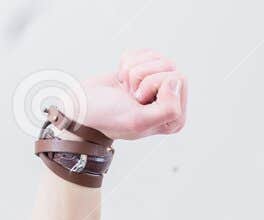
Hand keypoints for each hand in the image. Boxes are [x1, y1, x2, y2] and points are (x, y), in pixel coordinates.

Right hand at [67, 49, 186, 140]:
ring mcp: (158, 85)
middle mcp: (172, 101)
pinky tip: (122, 80)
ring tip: (125, 87)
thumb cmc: (108, 117)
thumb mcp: (139, 121)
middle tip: (130, 93)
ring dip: (133, 70)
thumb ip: (168, 109)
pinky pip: (142, 53)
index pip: (178, 80)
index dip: (154, 83)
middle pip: (169, 66)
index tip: (138, 99)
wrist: (82, 106)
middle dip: (142, 75)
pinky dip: (126, 62)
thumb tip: (176, 81)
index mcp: (175, 118)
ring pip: (156, 58)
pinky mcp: (144, 71)